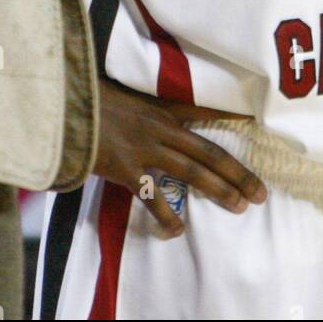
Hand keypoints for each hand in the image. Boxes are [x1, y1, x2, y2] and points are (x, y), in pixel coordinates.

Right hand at [92, 79, 266, 237]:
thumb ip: (135, 102)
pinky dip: (166, 215)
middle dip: (237, 172)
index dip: (228, 115)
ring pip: (192, 172)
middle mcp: (159, 127)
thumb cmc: (87, 95)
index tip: (253, 120)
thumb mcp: (117, 90)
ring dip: (219, 189)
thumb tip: (137, 107)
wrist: (62, 105)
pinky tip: (176, 230)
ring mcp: (145, 148)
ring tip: (240, 206)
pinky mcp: (126, 168)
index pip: (202, 109)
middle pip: (208, 151)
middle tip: (260, 191)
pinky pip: (152, 197)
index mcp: (158, 106)